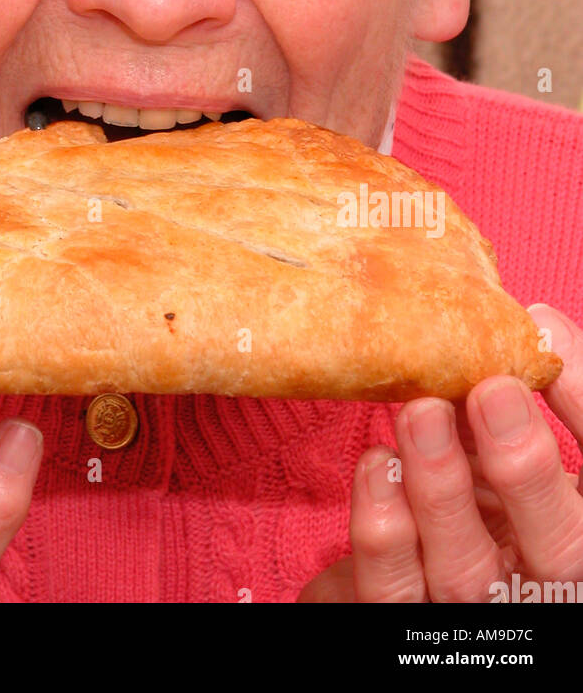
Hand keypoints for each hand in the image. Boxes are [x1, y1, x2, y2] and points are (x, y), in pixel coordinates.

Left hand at [298, 304, 582, 602]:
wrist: (412, 556)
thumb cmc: (481, 483)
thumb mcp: (512, 439)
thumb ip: (529, 395)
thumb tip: (538, 322)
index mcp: (578, 530)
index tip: (545, 337)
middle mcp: (545, 582)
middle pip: (560, 550)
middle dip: (527, 468)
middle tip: (492, 389)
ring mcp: (478, 605)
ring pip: (467, 574)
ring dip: (442, 489)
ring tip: (420, 413)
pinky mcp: (409, 617)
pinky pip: (395, 592)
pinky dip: (384, 532)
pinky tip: (377, 465)